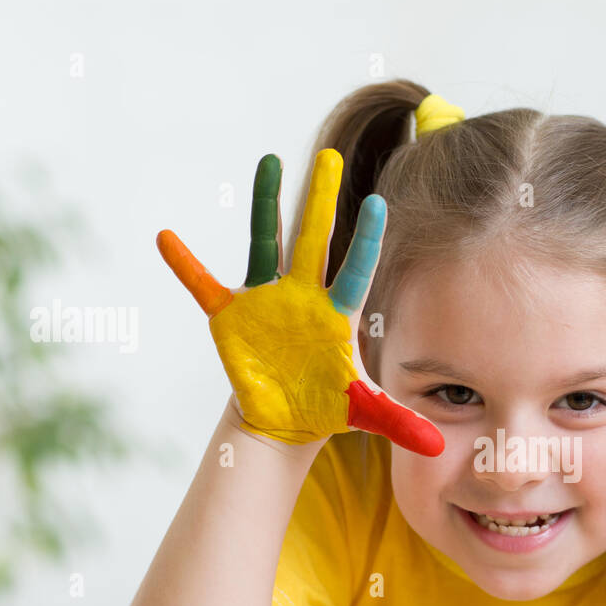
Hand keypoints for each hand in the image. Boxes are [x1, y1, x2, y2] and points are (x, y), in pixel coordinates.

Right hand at [156, 149, 443, 454]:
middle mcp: (303, 296)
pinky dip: (185, 264)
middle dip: (321, 200)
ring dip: (266, 205)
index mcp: (337, 314)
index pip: (355, 271)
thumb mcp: (365, 414)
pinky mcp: (231, 316)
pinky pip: (204, 285)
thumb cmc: (329, 406)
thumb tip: (438, 448)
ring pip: (265, 244)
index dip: (365, 241)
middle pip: (314, 241)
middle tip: (330, 157)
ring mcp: (266, 300)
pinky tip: (167, 238)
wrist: (286, 417)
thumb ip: (400, 423)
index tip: (379, 203)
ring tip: (270, 162)